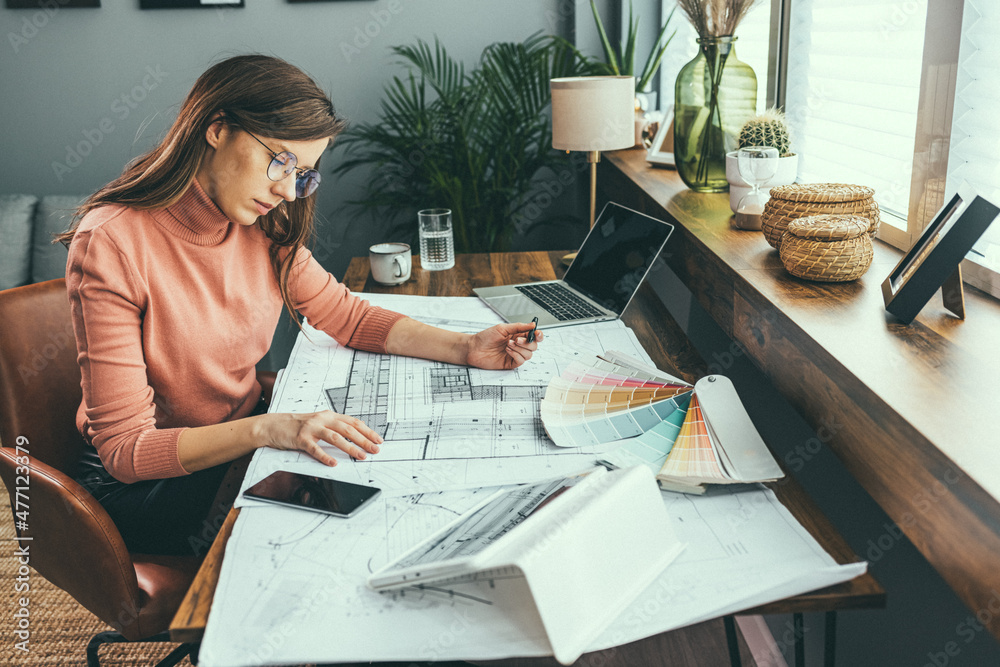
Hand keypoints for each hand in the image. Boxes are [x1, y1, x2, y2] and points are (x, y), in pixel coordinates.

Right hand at [256, 411, 382, 466]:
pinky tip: (333, 463)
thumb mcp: (319, 422)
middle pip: (347, 429)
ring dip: (350, 447)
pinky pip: (315, 448)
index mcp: (329, 415)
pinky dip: (325, 456)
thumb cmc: (298, 426)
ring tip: (360, 456)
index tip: (378, 440)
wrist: (273, 425)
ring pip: (334, 437)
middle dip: (364, 440)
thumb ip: (334, 427)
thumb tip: (355, 438)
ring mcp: (311, 428)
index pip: (353, 422)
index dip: (367, 431)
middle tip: (375, 450)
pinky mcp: (300, 439)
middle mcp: (322, 419)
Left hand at [466, 322, 543, 369]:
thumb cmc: (485, 337)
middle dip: (527, 343)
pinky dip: (516, 355)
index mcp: (518, 335)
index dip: (538, 335)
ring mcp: (515, 354)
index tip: (537, 333)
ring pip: (529, 354)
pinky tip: (507, 351)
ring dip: (520, 348)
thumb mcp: (502, 328)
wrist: (474, 348)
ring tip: (508, 344)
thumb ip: (519, 326)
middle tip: (516, 339)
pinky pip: (521, 361)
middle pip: (533, 346)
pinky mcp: (511, 363)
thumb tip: (532, 324)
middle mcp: (518, 345)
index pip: (533, 336)